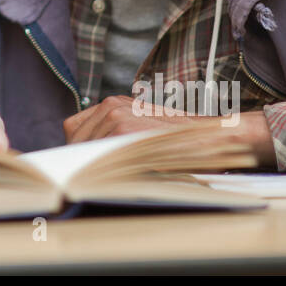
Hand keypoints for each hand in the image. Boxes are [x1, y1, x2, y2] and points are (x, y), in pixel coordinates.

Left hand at [62, 95, 275, 166]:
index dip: (76, 150)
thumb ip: (115, 135)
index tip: (81, 166)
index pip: (74, 128)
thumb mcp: (143, 127)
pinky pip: (100, 156)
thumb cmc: (179, 140)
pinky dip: (103, 170)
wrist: (212, 136)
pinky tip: (116, 178)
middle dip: (81, 161)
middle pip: (75, 140)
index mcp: (114, 104)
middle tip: (92, 178)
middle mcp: (112, 106)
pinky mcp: (126, 131)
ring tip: (109, 180)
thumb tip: (87, 159)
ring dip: (92, 168)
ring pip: (85, 150)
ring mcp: (117, 117)